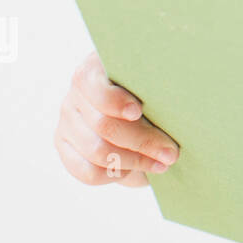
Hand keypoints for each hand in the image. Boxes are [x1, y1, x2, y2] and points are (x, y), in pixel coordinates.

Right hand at [54, 50, 178, 187]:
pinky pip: (86, 172)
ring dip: (135, 161)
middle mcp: (75, 95)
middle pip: (103, 125)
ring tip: (163, 163)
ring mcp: (67, 123)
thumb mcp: (153, 83)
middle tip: (172, 152)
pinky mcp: (66, 148)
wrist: (140, 113)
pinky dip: (115, 174)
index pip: (92, 85)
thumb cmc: (152, 92)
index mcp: (94, 69)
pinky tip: (137, 169)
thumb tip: (176, 101)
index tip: (137, 111)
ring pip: (98, 152)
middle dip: (142, 141)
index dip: (114, 101)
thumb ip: (155, 87)